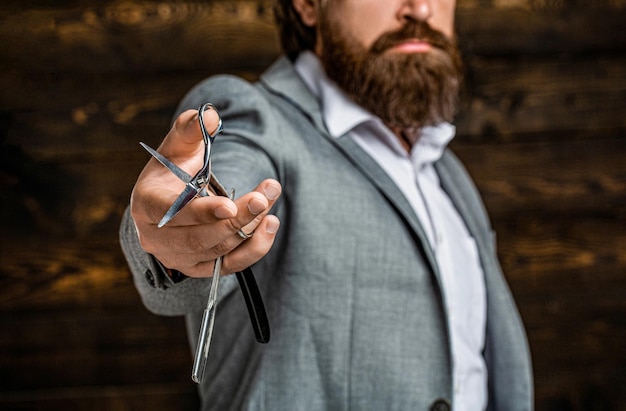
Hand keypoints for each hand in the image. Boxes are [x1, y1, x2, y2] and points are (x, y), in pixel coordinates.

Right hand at [130, 108, 280, 277]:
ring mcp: (178, 257)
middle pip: (201, 237)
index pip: (171, 214)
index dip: (201, 212)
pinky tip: (270, 225)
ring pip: (220, 249)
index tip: (229, 205)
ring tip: (269, 198)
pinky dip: (254, 248)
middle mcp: (157, 238)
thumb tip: (210, 116)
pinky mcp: (199, 268)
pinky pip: (231, 265)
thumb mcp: (177, 147)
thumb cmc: (172, 172)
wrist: (167, 205)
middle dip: (236, 219)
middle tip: (263, 198)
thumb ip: (191, 128)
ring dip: (249, 226)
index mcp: (147, 205)